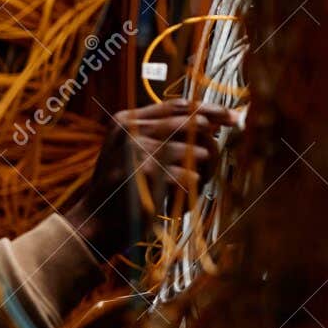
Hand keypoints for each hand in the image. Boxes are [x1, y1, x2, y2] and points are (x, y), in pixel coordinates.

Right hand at [61, 99, 241, 259]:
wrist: (96, 221)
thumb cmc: (122, 189)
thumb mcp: (134, 152)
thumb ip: (163, 134)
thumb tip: (211, 121)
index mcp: (126, 120)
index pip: (176, 105)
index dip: (208, 109)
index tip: (232, 117)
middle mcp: (130, 130)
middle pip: (190, 124)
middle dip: (208, 143)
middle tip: (211, 162)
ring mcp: (137, 150)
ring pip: (194, 152)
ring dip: (200, 173)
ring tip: (187, 186)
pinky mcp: (146, 173)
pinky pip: (188, 176)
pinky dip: (189, 190)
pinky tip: (177, 198)